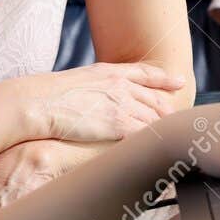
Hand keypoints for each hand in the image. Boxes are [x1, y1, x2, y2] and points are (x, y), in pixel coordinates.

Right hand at [12, 62, 186, 142]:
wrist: (38, 103)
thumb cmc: (47, 96)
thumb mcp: (75, 82)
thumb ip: (92, 87)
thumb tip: (93, 98)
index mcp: (109, 72)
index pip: (145, 74)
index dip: (164, 78)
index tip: (179, 81)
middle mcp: (120, 85)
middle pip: (156, 98)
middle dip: (169, 110)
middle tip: (181, 120)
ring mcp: (122, 104)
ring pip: (155, 117)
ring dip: (164, 128)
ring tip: (175, 138)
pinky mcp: (119, 124)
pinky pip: (145, 132)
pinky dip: (153, 140)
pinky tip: (159, 147)